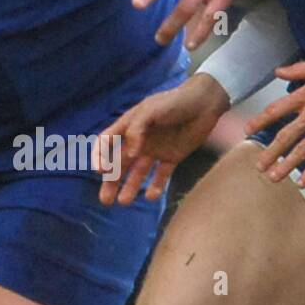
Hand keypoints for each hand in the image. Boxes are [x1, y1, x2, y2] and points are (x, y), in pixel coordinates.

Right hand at [96, 74, 229, 205]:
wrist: (204, 104)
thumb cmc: (174, 102)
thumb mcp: (150, 110)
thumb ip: (136, 130)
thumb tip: (130, 153)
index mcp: (129, 126)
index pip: (107, 142)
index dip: (100, 156)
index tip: (100, 171)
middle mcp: (139, 140)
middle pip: (120, 163)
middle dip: (111, 181)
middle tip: (105, 200)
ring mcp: (155, 149)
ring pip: (138, 172)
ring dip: (130, 187)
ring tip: (124, 202)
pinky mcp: (172, 157)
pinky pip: (161, 175)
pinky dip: (156, 186)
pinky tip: (151, 196)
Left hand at [248, 55, 304, 187]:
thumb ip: (298, 69)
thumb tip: (277, 72)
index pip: (276, 110)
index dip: (260, 121)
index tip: (247, 130)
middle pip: (286, 136)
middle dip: (270, 152)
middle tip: (258, 165)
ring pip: (303, 150)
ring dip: (287, 165)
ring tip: (273, 177)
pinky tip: (303, 182)